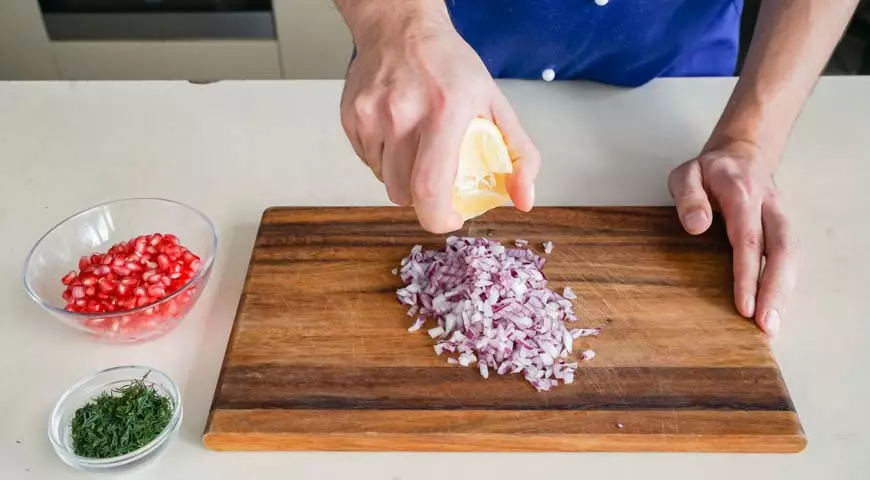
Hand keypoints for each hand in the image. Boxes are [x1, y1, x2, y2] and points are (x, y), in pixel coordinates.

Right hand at [339, 17, 539, 232]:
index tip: (450, 217)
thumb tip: (523, 198)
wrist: (400, 27)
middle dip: (423, 199)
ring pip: (384, 180)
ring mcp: (370, 116)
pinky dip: (384, 160)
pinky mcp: (351, 117)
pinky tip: (397, 135)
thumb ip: (519, 154)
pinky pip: (367, 161)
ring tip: (416, 150)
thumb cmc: (451, 65)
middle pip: (404, 192)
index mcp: (443, 112)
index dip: (438, 216)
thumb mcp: (496, 103)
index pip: (430, 187)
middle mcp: (401, 114)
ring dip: (402, 178)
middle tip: (437, 181)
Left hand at [668, 141, 798, 337]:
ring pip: (791, 254)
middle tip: (767, 326)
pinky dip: (785, 283)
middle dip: (776, 290)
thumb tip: (697, 225)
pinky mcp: (782, 227)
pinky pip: (789, 255)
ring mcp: (780, 216)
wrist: (742, 153)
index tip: (744, 306)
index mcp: (742, 193)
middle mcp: (768, 206)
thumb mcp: (687, 173)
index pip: (748, 238)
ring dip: (784, 291)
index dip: (748, 274)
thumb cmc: (710, 170)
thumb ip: (688, 196)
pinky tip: (774, 308)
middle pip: (781, 250)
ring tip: (772, 325)